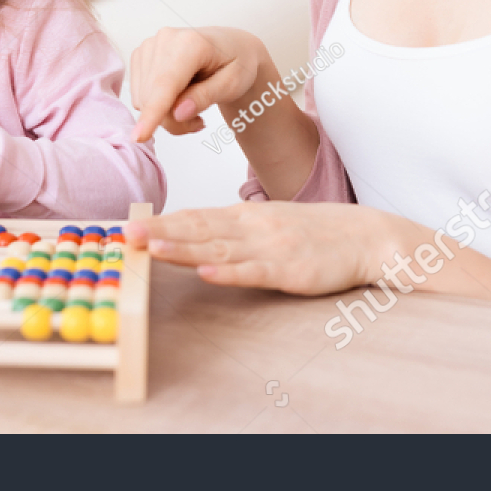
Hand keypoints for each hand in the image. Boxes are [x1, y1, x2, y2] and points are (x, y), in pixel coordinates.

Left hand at [125, 202, 398, 295]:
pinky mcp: (289, 270)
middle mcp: (251, 227)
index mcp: (244, 216)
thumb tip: (192, 234)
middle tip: (126, 234)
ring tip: (152, 248)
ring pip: (219, 249)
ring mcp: (270, 248)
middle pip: (198, 230)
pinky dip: (229, 273)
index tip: (128, 225)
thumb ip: (232, 230)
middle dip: (160, 232)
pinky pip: (254, 272)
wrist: (363, 235)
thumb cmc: (312, 233)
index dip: (161, 221)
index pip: (195, 217)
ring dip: (183, 249)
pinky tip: (206, 273)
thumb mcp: (267, 224)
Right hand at [128, 26, 264, 141]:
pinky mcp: (140, 56)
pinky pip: (140, 95)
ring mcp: (149, 46)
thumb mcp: (233, 84)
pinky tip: (178, 97)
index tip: (139, 136)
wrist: (231, 46)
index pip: (165, 84)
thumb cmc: (237, 63)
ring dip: (166, 114)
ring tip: (193, 106)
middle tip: (199, 121)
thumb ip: (206, 97)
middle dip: (174, 121)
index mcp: (190, 43)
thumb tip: (178, 113)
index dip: (152, 112)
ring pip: (144, 100)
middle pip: (154, 98)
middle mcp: (164, 40)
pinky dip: (156, 105)